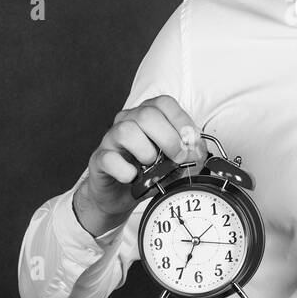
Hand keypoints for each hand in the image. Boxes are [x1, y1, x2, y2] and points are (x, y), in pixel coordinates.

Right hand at [75, 95, 207, 236]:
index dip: (182, 122)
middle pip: (147, 114)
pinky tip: (133, 177)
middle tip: (177, 159)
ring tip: (151, 167)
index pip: (165, 103)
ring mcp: (111, 139)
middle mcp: (128, 120)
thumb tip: (197, 152)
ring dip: (146, 152)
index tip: (191, 144)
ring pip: (127, 130)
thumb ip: (186, 152)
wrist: (119, 194)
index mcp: (147, 114)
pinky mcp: (100, 159)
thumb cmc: (148, 172)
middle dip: (169, 139)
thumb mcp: (173, 160)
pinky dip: (125, 170)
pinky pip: (109, 158)